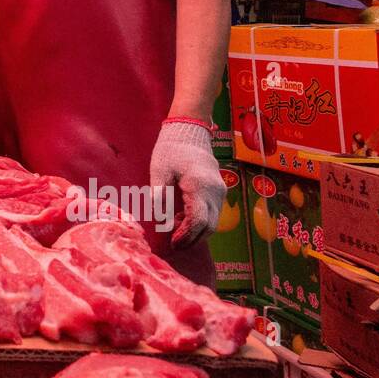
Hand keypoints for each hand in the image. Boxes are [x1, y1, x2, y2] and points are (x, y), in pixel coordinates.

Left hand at [149, 120, 224, 249]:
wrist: (189, 133)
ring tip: (175, 231)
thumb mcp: (159, 171)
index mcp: (200, 186)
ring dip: (196, 231)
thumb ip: (159, 195)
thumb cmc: (171, 151)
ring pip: (213, 222)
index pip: (199, 220)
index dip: (187, 235)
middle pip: (209, 226)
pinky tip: (181, 218)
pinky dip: (199, 221)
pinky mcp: (218, 193)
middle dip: (192, 239)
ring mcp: (220, 193)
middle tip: (173, 244)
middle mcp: (215, 192)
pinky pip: (212, 214)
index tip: (173, 242)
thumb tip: (162, 220)